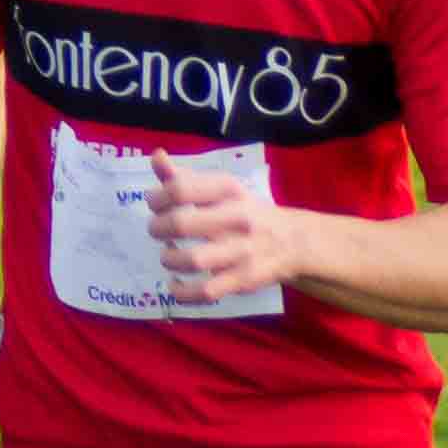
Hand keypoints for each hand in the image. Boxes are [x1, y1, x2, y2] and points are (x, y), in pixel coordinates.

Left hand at [149, 153, 305, 308]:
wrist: (293, 241)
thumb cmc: (246, 212)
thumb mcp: (221, 190)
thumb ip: (185, 178)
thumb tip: (156, 156)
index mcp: (228, 191)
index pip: (180, 190)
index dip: (157, 198)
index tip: (154, 204)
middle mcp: (237, 219)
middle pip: (181, 224)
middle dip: (157, 228)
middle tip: (157, 230)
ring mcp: (241, 251)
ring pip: (193, 260)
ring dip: (169, 259)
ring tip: (169, 254)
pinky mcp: (243, 280)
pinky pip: (205, 291)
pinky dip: (182, 291)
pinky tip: (175, 283)